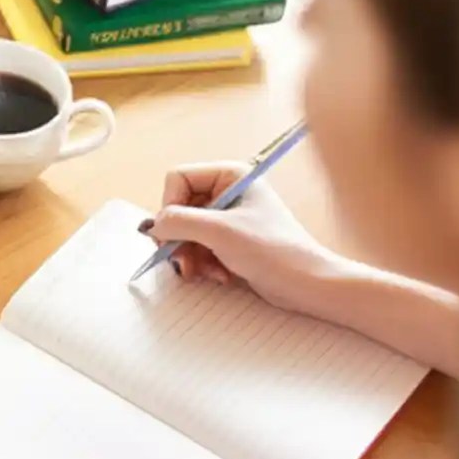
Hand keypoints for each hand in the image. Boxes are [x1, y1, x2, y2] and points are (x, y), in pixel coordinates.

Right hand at [142, 161, 344, 312]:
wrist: (307, 284)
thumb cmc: (273, 250)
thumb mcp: (220, 232)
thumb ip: (179, 222)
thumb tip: (151, 226)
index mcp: (229, 175)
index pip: (177, 178)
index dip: (169, 206)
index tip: (173, 233)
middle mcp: (227, 191)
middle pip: (178, 208)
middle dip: (179, 238)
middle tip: (182, 261)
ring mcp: (228, 217)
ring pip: (185, 231)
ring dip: (189, 256)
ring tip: (204, 273)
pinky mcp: (230, 241)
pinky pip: (198, 247)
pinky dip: (201, 264)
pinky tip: (217, 276)